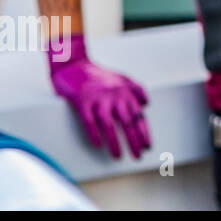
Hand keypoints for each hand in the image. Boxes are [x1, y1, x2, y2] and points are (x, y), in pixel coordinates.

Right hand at [48, 33, 150, 159]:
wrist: (73, 64)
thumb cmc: (97, 75)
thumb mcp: (120, 78)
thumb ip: (135, 89)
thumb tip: (146, 105)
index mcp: (124, 91)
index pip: (138, 114)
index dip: (143, 131)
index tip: (147, 146)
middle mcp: (113, 95)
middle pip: (127, 121)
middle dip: (134, 140)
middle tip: (138, 156)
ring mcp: (97, 98)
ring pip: (108, 124)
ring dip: (114, 142)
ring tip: (118, 156)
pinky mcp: (81, 100)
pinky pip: (88, 121)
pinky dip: (93, 133)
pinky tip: (97, 145)